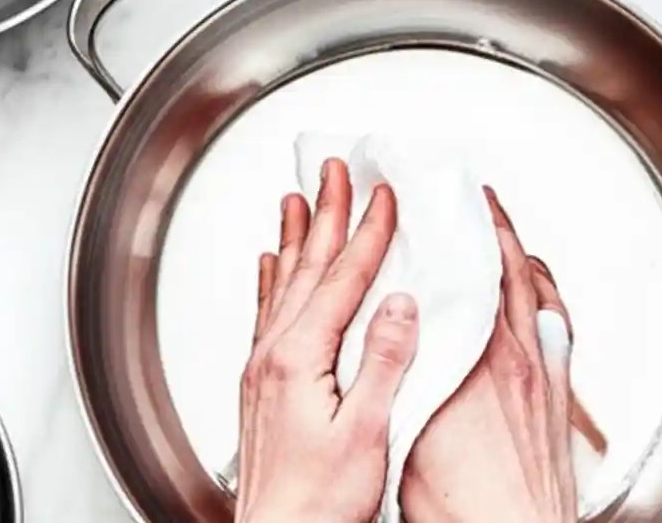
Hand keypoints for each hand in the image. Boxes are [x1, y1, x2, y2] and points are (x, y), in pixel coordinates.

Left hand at [235, 159, 419, 522]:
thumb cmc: (319, 503)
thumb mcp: (366, 434)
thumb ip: (383, 364)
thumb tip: (399, 305)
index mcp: (301, 360)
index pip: (343, 280)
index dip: (366, 233)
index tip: (383, 196)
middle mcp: (275, 356)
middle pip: (307, 268)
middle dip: (326, 214)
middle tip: (335, 171)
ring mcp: (265, 369)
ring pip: (283, 284)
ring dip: (295, 237)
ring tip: (298, 199)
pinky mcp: (262, 385)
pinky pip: (268, 313)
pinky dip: (273, 280)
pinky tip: (271, 268)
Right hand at [399, 188, 593, 522]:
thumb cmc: (464, 505)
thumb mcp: (401, 435)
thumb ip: (397, 383)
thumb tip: (384, 348)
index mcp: (472, 361)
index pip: (471, 274)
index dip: (460, 231)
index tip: (444, 202)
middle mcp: (513, 357)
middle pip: (509, 269)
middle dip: (493, 226)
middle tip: (477, 197)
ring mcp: (542, 372)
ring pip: (535, 291)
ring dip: (519, 252)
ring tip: (504, 228)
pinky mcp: (557, 393)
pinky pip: (556, 323)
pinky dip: (545, 294)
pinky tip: (538, 289)